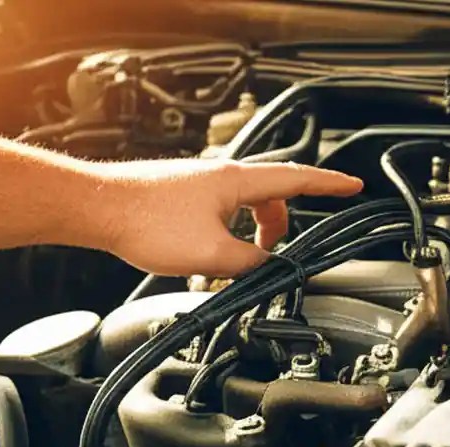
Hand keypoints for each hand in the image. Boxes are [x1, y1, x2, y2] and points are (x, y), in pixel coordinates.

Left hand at [87, 159, 362, 276]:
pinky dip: (224, 236)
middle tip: (276, 255)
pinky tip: (204, 259)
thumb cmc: (145, 222)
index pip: (297, 179)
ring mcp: (201, 185)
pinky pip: (219, 215)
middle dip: (280, 229)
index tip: (352, 186)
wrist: (97, 208)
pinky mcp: (182, 196)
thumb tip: (265, 267)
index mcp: (238, 181)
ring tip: (232, 264)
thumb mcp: (211, 255)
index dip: (330, 185)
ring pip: (243, 209)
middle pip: (271, 199)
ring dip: (248, 237)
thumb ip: (249, 264)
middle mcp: (222, 176)